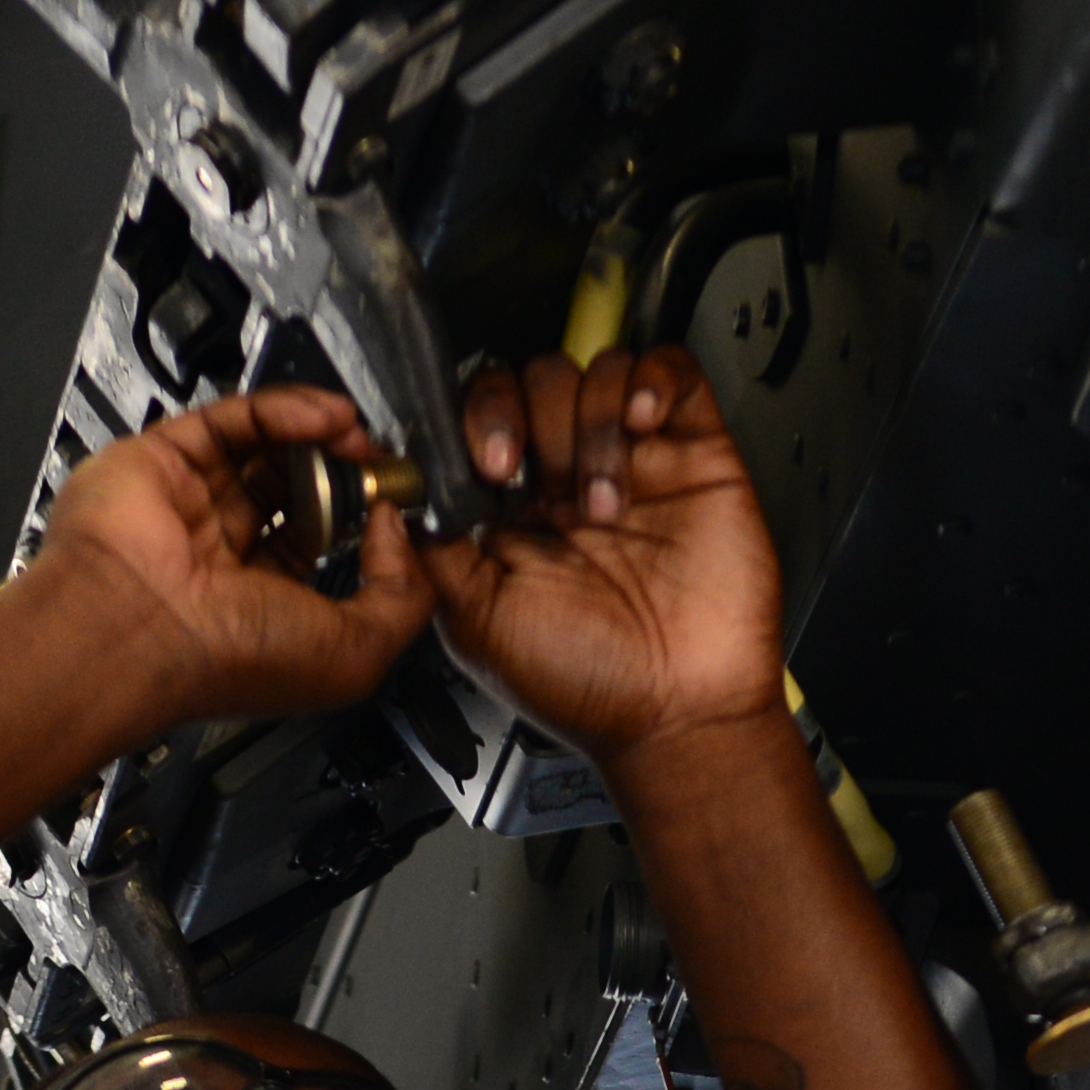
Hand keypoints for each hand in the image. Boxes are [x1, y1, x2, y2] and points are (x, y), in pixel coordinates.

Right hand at [20, 386, 439, 728]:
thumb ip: (401, 596)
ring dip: (317, 435)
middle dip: (340, 470)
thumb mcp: (355, 654)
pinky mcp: (165, 457)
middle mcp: (222, 555)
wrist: (133, 630)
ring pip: (264, 447)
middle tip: (374, 460)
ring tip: (354, 434)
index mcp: (261, 606)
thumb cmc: (224, 662)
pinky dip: (284, 410)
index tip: (397, 498)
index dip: (363, 518)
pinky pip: (233, 418)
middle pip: (293, 487)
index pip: (319, 543)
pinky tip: (324, 418)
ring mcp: (192, 502)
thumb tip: (399, 530)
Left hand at [418, 346, 778, 774]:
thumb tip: (394, 496)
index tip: (486, 466)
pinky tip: (641, 423)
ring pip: (596, 372)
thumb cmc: (586, 686)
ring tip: (602, 501)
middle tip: (538, 482)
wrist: (677, 716)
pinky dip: (650, 380)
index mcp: (513, 512)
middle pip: (535, 381)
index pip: (480, 420)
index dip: (475, 424)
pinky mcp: (695, 454)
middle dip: (528, 420)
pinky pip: (671, 373)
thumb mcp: (476, 621)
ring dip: (589, 425)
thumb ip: (431, 552)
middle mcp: (568, 480)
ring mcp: (632, 461)